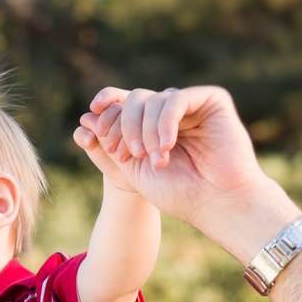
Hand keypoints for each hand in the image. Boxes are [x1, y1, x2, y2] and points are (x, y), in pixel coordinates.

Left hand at [73, 86, 274, 235]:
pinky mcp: (211, 100)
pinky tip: (166, 147)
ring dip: (146, 131)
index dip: (106, 116)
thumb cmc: (180, 193)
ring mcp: (191, 106)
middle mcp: (171, 113)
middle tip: (129, 155)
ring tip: (155, 160)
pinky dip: (165, 122)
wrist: (217, 203)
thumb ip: (111, 144)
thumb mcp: (133, 169)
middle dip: (123, 126)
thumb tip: (84, 117)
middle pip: (134, 100)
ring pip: (152, 99)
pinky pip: (175, 99)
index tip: (96, 138)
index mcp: (152, 127)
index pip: (122, 106)